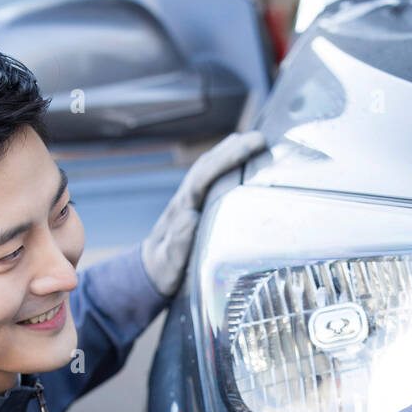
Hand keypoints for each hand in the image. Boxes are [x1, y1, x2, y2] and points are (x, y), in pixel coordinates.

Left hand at [140, 130, 267, 297]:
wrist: (150, 272)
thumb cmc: (162, 271)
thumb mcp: (168, 264)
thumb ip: (178, 243)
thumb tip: (191, 215)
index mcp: (181, 209)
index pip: (204, 176)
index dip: (226, 159)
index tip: (249, 147)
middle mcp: (185, 198)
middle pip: (207, 165)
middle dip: (233, 148)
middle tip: (261, 139)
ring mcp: (190, 200)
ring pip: (208, 168)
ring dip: (230, 152)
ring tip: (255, 142)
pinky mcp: (196, 205)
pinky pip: (212, 180)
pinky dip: (227, 166)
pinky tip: (243, 163)